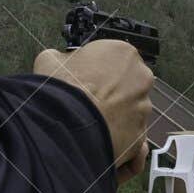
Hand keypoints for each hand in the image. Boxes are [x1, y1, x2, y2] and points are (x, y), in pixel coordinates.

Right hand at [34, 41, 153, 183]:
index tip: (87, 78)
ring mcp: (143, 108)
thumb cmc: (61, 92)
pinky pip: (130, 136)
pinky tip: (98, 138)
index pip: (114, 58)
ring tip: (90, 122)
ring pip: (130, 111)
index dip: (98, 70)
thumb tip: (60, 61)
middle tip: (89, 101)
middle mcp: (140, 78)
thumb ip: (63, 58)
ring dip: (114, 116)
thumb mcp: (50, 61)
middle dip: (111, 93)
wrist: (65, 127)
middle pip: (127, 84)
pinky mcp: (140, 135)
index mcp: (123, 53)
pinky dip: (117, 138)